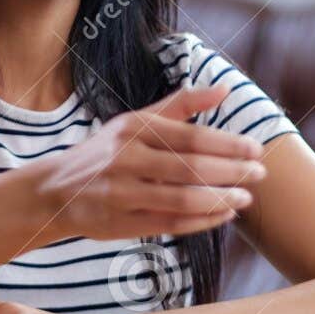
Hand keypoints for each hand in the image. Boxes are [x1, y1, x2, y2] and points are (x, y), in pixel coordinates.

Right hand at [30, 83, 266, 242]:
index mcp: (133, 129)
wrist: (55, 190)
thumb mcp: (136, 120)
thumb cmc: (106, 151)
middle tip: (259, 174)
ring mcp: (121, 194)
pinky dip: (201, 221)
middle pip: (190, 168)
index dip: (228, 144)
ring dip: (220, 200)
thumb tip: (224, 89)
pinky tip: (223, 214)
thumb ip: (181, 105)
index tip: (256, 149)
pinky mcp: (120, 224)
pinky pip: (169, 224)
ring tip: (246, 198)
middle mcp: (125, 159)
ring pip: (181, 200)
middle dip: (231, 172)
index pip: (190, 136)